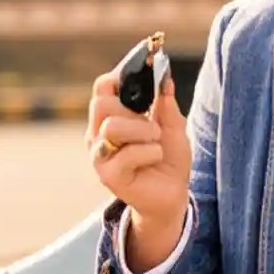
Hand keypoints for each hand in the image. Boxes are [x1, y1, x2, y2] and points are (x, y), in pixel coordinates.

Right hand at [87, 67, 190, 272]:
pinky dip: (149, 152)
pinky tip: (156, 157)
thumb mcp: (173, 126)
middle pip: (101, 103)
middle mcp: (99, 134)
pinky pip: (126, 154)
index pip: (102, 87)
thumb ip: (166, 104)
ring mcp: (101, 156)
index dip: (120, 77)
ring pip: (111, 126)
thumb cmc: (168, 158)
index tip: (144, 79)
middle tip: (152, 124)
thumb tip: (165, 78)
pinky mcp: (109, 176)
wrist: (172, 195)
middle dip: (132, 109)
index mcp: (111, 117)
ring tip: (156, 139)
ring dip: (142, 129)